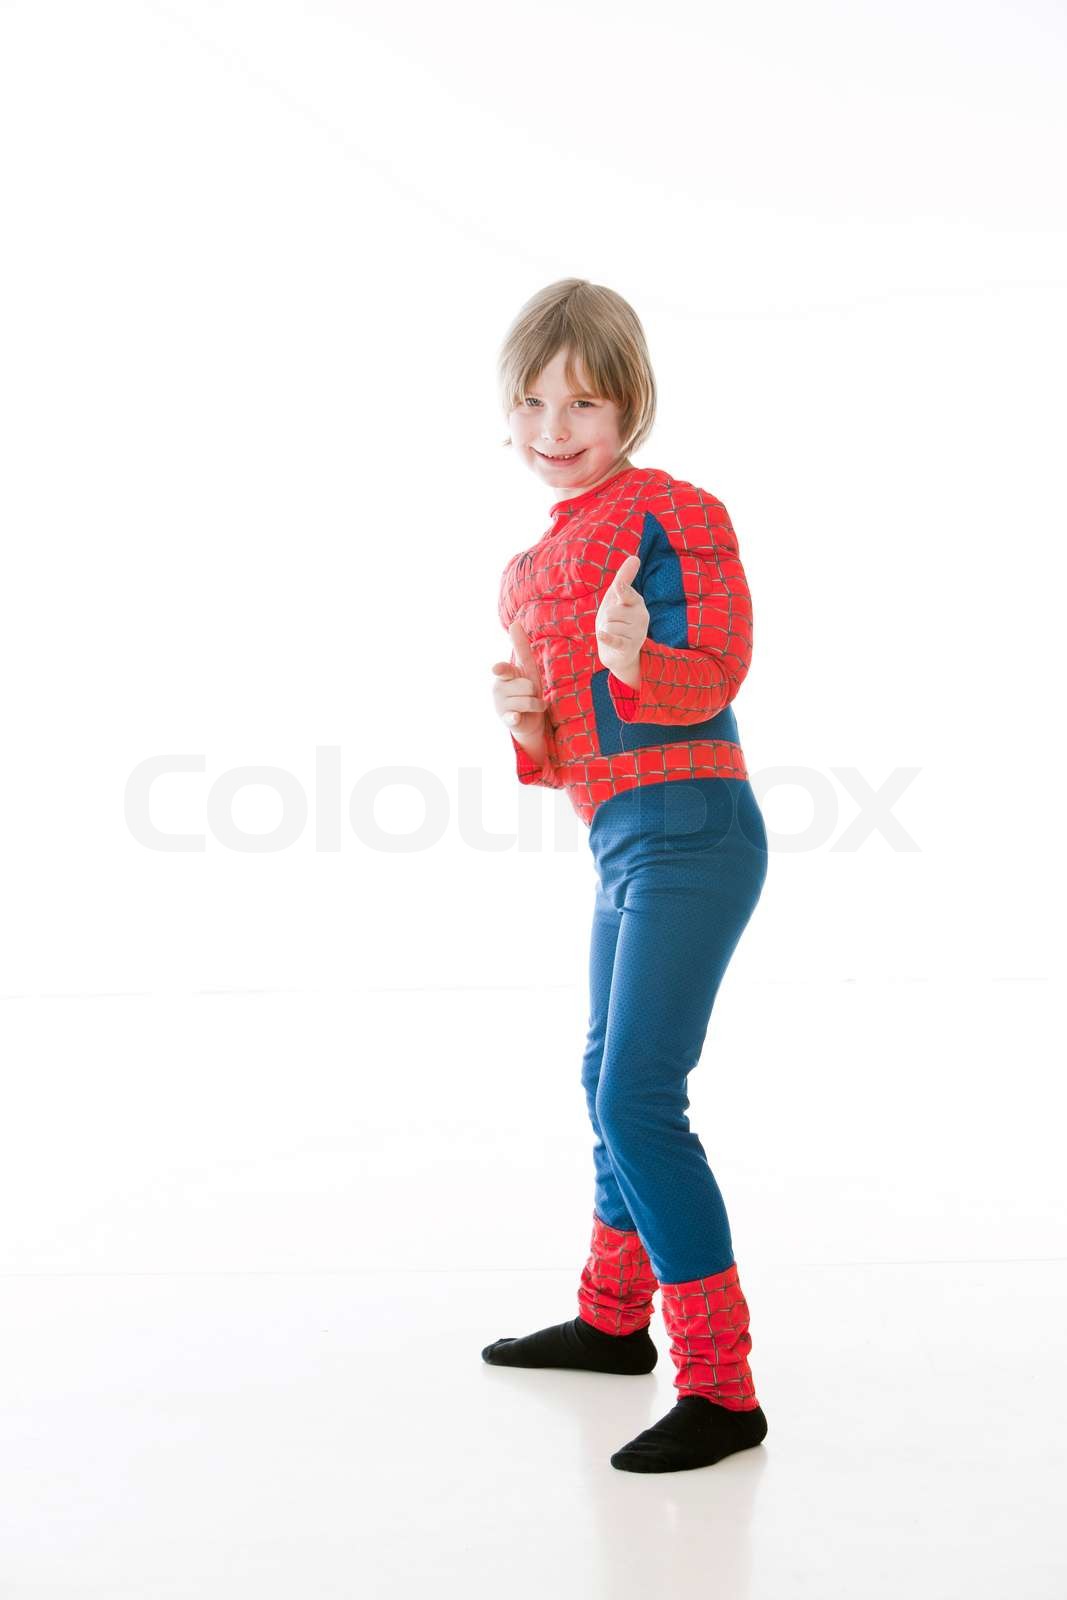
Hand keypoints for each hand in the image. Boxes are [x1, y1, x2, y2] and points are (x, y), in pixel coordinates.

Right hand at [491, 620, 547, 739]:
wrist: (528, 719)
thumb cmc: (528, 690)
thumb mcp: (527, 668)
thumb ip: (521, 647)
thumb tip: (514, 623)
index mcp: (504, 675)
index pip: (505, 670)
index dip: (502, 670)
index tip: (497, 669)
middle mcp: (499, 688)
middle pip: (527, 686)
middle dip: (535, 692)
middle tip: (531, 696)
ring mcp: (500, 705)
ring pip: (529, 701)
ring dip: (537, 705)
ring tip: (532, 707)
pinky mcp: (505, 719)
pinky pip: (514, 716)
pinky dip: (516, 718)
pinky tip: (516, 717)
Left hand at [595, 555, 647, 677]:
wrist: (617, 652)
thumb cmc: (617, 620)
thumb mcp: (617, 598)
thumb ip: (624, 579)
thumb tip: (635, 557)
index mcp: (638, 602)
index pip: (624, 590)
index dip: (618, 590)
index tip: (618, 587)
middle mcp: (642, 617)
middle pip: (610, 611)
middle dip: (606, 619)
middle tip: (613, 625)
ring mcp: (638, 633)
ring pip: (608, 625)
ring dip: (606, 631)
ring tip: (614, 635)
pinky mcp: (629, 647)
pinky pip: (614, 638)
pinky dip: (606, 637)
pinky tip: (602, 634)